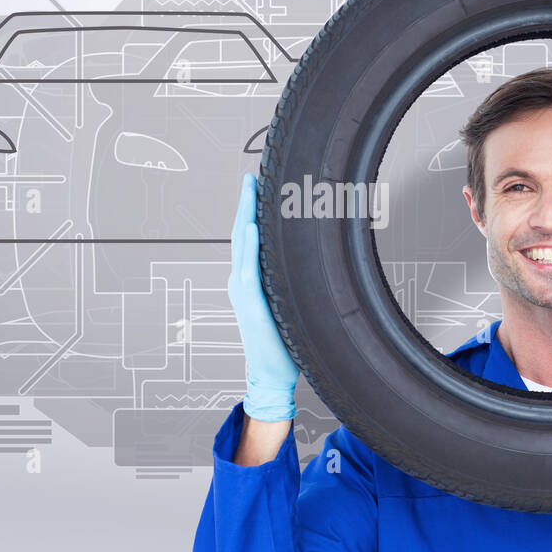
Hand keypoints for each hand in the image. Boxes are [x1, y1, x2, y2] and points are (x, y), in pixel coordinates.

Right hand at [228, 173, 299, 420]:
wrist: (271, 374)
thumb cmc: (282, 342)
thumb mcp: (286, 303)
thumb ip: (289, 282)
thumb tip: (311, 259)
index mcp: (248, 280)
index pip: (247, 238)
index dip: (250, 211)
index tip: (257, 186)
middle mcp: (240, 281)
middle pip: (240, 233)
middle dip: (245, 204)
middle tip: (251, 176)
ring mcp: (242, 291)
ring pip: (241, 244)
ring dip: (245, 214)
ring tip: (250, 190)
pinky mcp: (250, 304)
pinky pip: (248, 270)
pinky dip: (248, 246)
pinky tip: (252, 226)